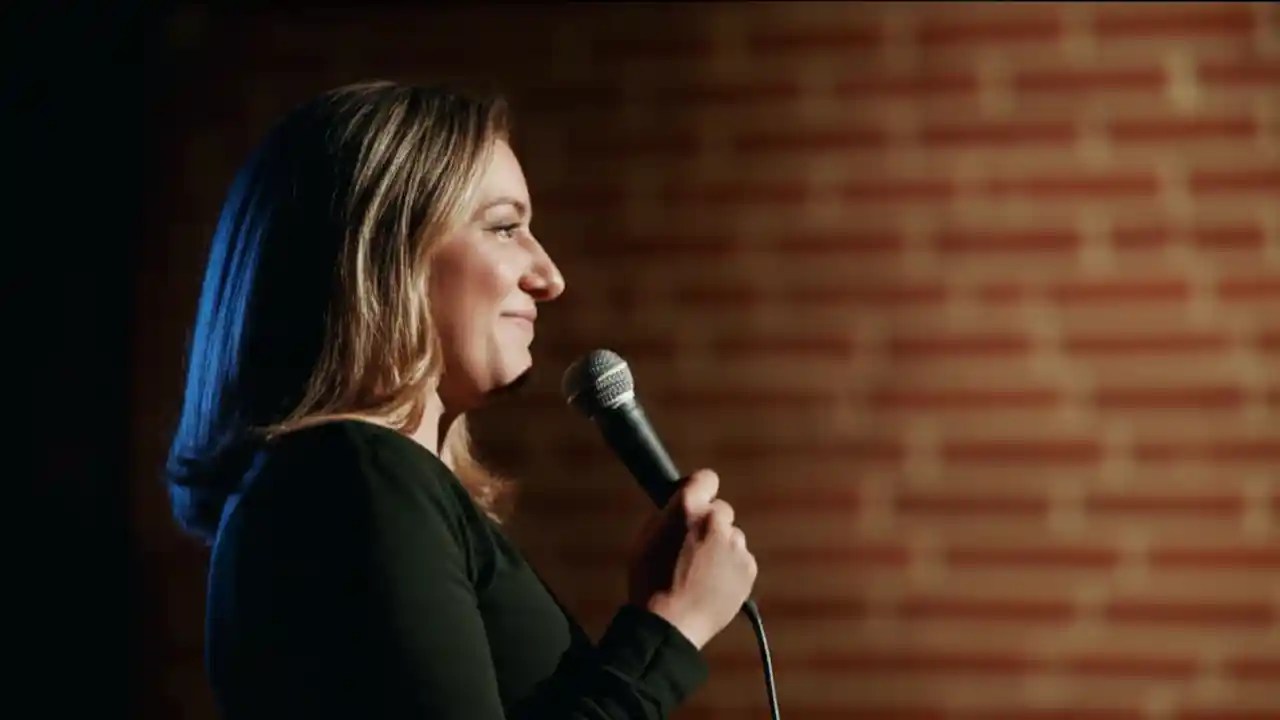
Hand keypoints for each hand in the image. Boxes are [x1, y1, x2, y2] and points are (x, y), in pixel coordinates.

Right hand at [626, 469, 757, 649]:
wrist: (670, 624)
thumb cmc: (650, 581)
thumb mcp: (646, 537)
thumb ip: (670, 514)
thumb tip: (683, 504)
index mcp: (688, 507)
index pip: (707, 478)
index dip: (701, 490)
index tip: (698, 502)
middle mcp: (716, 520)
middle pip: (721, 510)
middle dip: (710, 523)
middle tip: (694, 547)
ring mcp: (736, 544)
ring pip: (732, 537)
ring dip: (721, 548)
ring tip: (702, 573)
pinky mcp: (749, 567)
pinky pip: (741, 559)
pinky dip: (731, 568)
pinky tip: (713, 584)